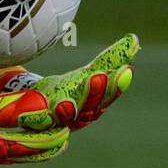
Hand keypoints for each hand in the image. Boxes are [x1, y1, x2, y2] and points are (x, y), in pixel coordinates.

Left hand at [4, 34, 139, 131]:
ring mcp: (56, 124)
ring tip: (66, 102)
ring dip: (67, 111)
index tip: (125, 70)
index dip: (116, 86)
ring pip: (63, 119)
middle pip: (89, 108)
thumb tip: (134, 40)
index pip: (108, 96)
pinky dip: (37, 118)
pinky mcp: (35, 126)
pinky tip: (36, 109)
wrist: (33, 110)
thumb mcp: (88, 74)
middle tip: (99, 76)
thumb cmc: (67, 90)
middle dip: (94, 93)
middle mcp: (77, 119)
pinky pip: (37, 124)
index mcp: (93, 106)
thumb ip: (110, 60)